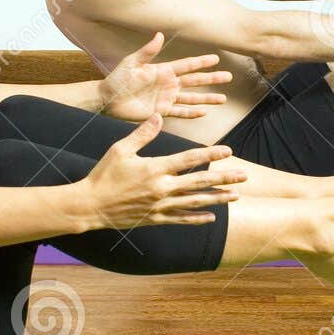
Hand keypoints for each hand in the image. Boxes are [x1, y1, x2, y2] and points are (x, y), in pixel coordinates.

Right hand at [82, 115, 245, 228]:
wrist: (90, 206)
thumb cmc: (103, 175)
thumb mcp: (120, 150)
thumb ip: (142, 134)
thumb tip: (159, 116)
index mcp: (155, 169)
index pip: (189, 159)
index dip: (210, 155)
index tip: (228, 151)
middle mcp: (161, 188)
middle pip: (199, 182)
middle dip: (223, 178)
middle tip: (243, 176)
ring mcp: (160, 206)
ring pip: (195, 202)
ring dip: (217, 198)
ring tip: (235, 196)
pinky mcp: (155, 219)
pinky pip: (181, 219)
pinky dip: (198, 218)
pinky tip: (212, 217)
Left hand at [98, 32, 231, 121]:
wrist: (108, 99)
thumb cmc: (118, 79)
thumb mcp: (132, 63)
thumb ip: (148, 51)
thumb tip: (160, 34)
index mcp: (163, 70)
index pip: (187, 65)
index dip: (202, 62)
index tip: (216, 58)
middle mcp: (168, 84)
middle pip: (195, 81)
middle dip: (212, 79)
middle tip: (228, 77)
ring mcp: (166, 98)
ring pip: (192, 98)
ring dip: (207, 98)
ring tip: (222, 99)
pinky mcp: (161, 112)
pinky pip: (180, 113)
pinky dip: (192, 113)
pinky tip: (204, 112)